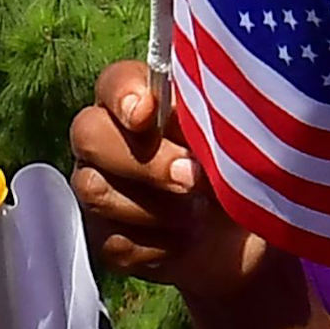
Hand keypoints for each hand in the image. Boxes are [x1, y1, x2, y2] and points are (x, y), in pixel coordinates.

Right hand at [72, 61, 282, 299]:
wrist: (241, 237)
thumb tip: (192, 143)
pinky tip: (184, 242)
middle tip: (191, 179)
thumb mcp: (234, 143)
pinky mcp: (103, 236)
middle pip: (88, 135)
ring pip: (95, 190)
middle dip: (145, 161)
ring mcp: (98, 187)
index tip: (149, 113)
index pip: (113, 83)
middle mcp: (105, 138)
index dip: (124, 96)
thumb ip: (210, 126)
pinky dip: (157, 246)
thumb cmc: (234, 170)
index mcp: (138, 101)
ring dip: (155, 208)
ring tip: (198, 215)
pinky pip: (113, 240)